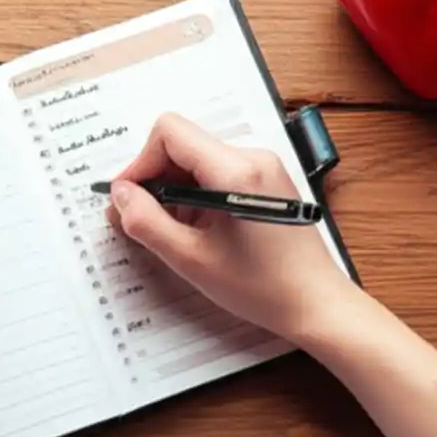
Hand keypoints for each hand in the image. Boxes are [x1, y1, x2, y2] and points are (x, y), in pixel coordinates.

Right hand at [110, 113, 362, 340]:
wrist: (316, 303)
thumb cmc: (261, 287)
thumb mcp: (191, 259)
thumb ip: (147, 222)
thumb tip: (120, 194)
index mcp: (235, 171)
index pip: (170, 133)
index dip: (140, 162)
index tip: (127, 198)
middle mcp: (252, 157)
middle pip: (183, 144)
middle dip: (155, 178)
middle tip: (141, 219)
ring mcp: (263, 167)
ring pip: (198, 159)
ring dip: (175, 190)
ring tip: (175, 232)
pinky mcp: (267, 180)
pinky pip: (218, 172)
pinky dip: (197, 194)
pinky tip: (199, 230)